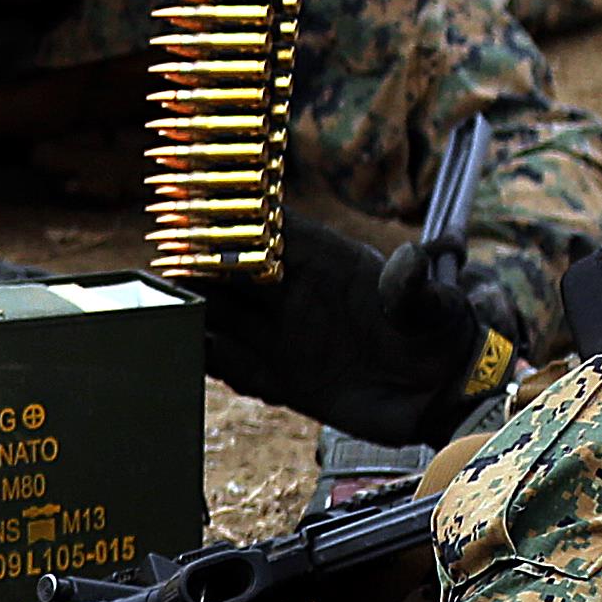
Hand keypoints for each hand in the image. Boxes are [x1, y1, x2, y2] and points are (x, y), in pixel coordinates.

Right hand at [189, 221, 497, 443]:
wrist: (445, 391)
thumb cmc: (443, 333)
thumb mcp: (433, 305)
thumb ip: (412, 287)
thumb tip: (412, 260)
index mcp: (326, 261)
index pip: (268, 228)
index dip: (231, 216)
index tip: (192, 209)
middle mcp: (295, 294)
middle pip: (230, 270)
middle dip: (194, 263)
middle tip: (162, 265)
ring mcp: (284, 335)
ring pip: (221, 315)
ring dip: (191, 310)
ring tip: (156, 306)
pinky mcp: (282, 379)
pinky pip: (231, 365)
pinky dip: (205, 358)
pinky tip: (178, 351)